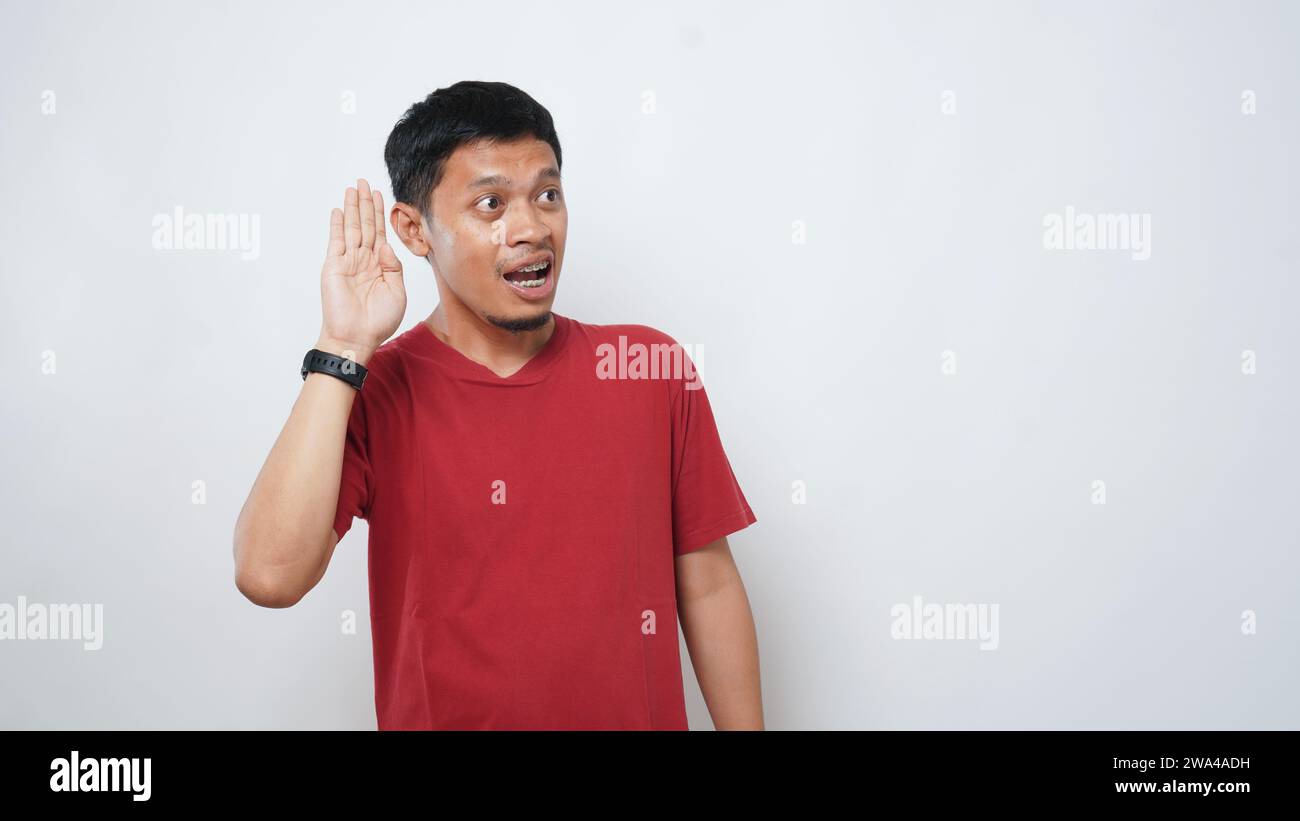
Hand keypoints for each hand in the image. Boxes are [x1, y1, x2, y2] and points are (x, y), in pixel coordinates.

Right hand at [317, 178, 405, 363]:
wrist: (357, 337)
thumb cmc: (378, 321)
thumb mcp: (397, 292)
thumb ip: (394, 267)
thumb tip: (386, 247)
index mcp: (380, 266)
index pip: (380, 234)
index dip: (380, 214)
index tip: (381, 195)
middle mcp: (364, 260)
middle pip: (366, 225)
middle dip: (366, 203)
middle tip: (364, 181)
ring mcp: (348, 262)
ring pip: (352, 228)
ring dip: (353, 207)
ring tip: (353, 188)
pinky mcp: (334, 266)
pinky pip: (337, 241)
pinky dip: (338, 225)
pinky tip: (339, 210)